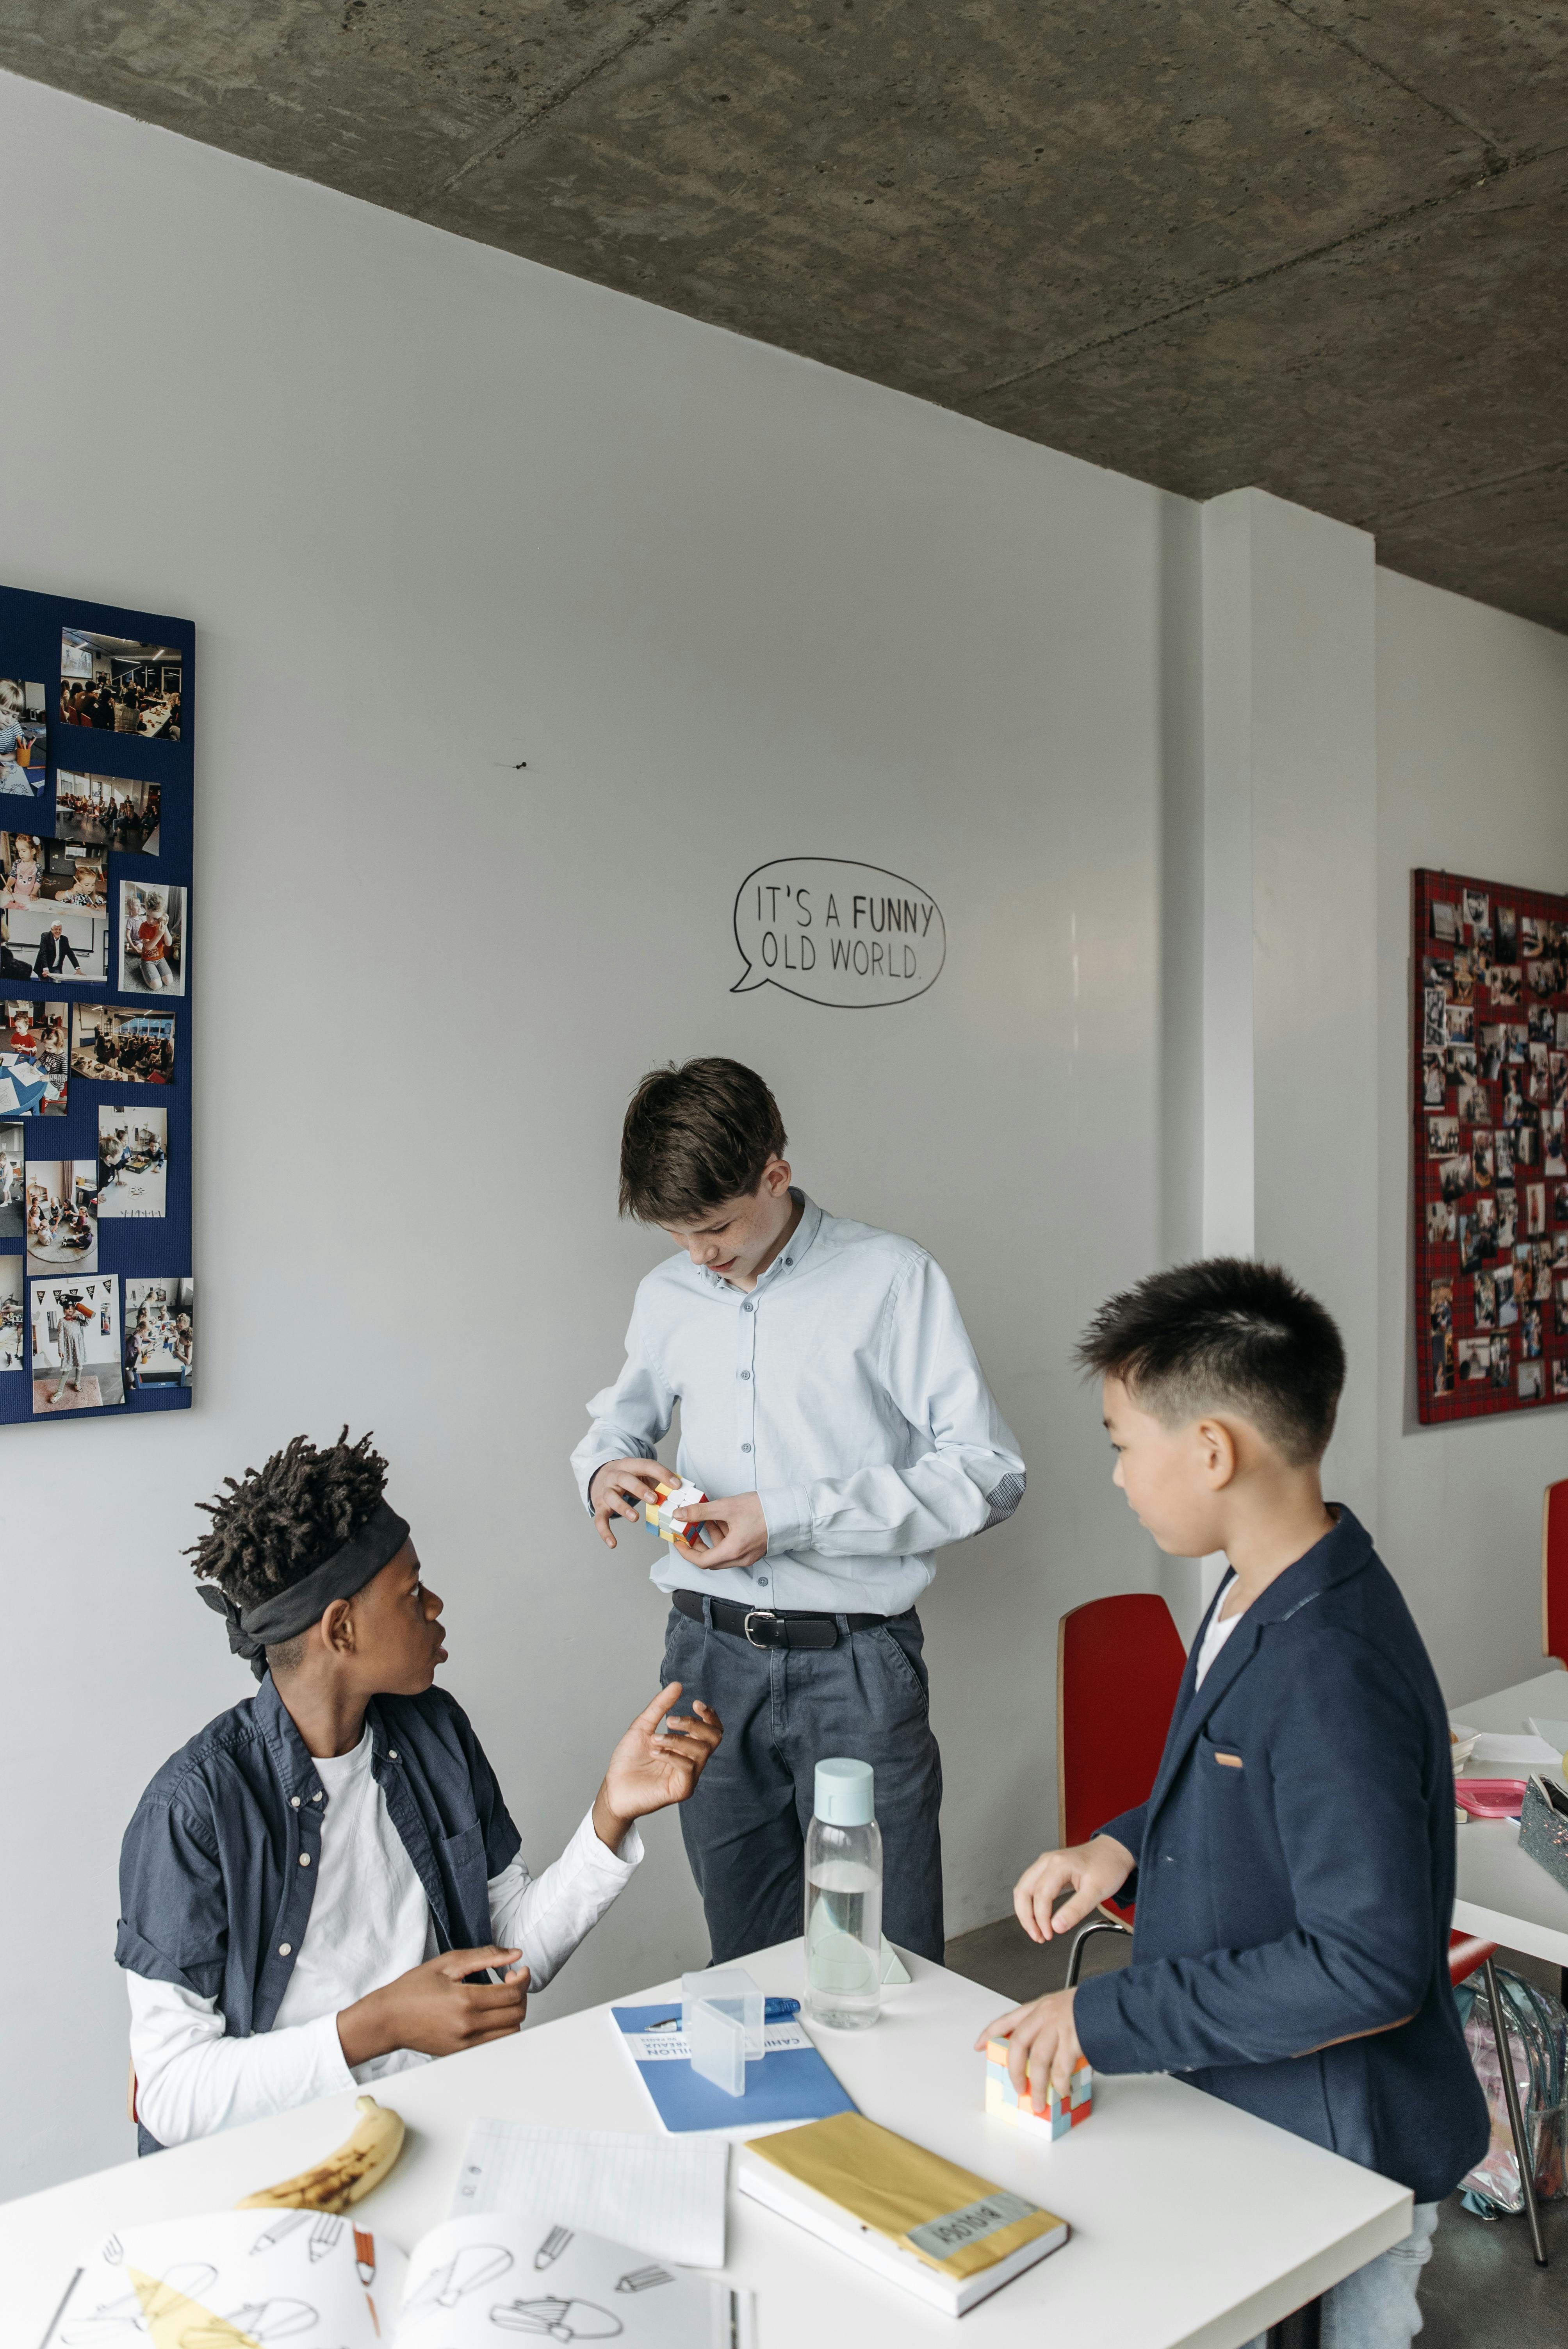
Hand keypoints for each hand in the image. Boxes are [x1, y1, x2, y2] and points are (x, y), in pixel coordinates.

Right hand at [337, 1945, 530, 2065]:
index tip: (519, 1970)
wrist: (388, 2019)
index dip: (523, 1979)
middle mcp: (468, 2026)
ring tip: (501, 1997)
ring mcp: (465, 2044)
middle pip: (517, 2014)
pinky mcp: (461, 2053)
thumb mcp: (448, 1962)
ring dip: (514, 2012)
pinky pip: (495, 2044)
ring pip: (510, 2032)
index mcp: (465, 2001)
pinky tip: (490, 2013)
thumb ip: (484, 1956)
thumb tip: (514, 1954)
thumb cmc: (413, 1988)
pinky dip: (501, 2028)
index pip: (513, 1993)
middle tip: (510, 1981)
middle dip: (521, 1994)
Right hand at [589, 1458, 672, 1549]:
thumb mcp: (641, 1473)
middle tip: (654, 1500)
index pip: (647, 1466)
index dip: (662, 1474)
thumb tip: (681, 1490)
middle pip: (625, 1479)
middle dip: (639, 1489)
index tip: (677, 1485)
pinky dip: (605, 1532)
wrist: (599, 1475)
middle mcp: (615, 1476)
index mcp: (630, 1465)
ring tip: (635, 1517)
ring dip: (623, 1508)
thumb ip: (659, 1481)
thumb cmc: (627, 1477)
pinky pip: (600, 1520)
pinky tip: (613, 1543)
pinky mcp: (599, 1506)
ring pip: (612, 1497)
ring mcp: (606, 1491)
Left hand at [594, 1683, 723, 1848]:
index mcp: (687, 1746)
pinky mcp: (682, 1790)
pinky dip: (672, 1755)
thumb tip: (677, 1685)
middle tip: (670, 1721)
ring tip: (655, 1739)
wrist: (613, 1788)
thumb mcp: (643, 1727)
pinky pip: (688, 1768)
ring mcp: (689, 1777)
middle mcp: (693, 1761)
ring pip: (701, 1751)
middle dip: (694, 1724)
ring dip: (677, 1739)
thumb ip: (660, 1707)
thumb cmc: (628, 1760)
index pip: (713, 1730)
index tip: (696, 1703)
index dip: (710, 1715)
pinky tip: (655, 1752)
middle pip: (714, 1738)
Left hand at [674, 1491, 767, 1571]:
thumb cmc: (763, 1510)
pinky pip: (733, 1548)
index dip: (686, 1552)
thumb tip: (680, 1514)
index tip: (678, 1540)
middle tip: (690, 1529)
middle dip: (697, 1544)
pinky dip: (724, 1536)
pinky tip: (722, 1520)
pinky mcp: (754, 1549)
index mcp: (732, 1552)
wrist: (790, 1512)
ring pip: (722, 1552)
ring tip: (706, 1518)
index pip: (701, 1561)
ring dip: (711, 1537)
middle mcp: (740, 1559)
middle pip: (711, 1559)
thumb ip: (700, 1512)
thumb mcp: (727, 1507)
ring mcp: (749, 1555)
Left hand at [974, 1987, 1083, 2108]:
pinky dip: (1059, 2084)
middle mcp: (1045, 2015)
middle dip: (1014, 2070)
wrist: (1116, 2001)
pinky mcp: (1073, 2040)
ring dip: (1037, 2086)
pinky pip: (1060, 2069)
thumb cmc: (1092, 2006)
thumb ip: (1050, 2025)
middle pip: (1018, 2044)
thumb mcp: (1065, 2007)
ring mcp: (1059, 2027)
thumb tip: (1042, 2055)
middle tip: (1017, 2088)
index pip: (1007, 2018)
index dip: (990, 2032)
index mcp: (1041, 2006)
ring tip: (1038, 2102)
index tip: (978, 2045)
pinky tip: (1062, 2091)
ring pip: (1038, 2061)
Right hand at [1012, 1835, 1134, 1943]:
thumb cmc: (1107, 1866)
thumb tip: (1057, 1926)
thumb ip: (1076, 1910)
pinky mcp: (1047, 1869)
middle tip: (1037, 1936)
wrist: (1114, 1851)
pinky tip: (1037, 1917)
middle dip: (1026, 1917)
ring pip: (1023, 1888)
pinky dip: (1030, 1903)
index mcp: (1058, 1864)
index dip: (1041, 1919)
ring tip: (1036, 1930)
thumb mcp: (1096, 1891)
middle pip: (1023, 1890)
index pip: (1041, 1896)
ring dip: (1025, 1911)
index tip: (1048, 1935)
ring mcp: (1045, 1864)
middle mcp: (1047, 1861)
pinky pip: (1030, 1886)